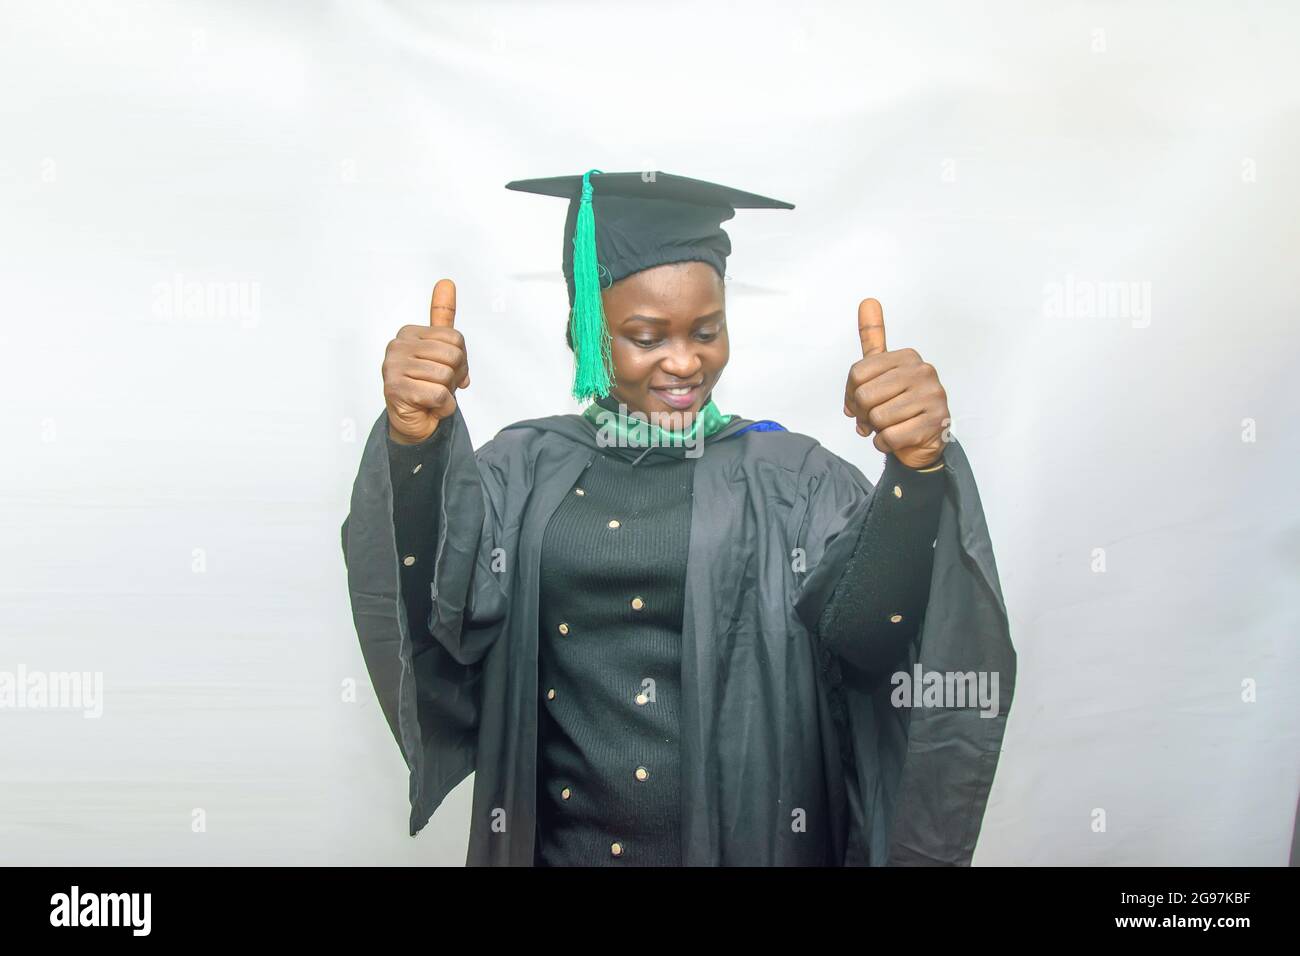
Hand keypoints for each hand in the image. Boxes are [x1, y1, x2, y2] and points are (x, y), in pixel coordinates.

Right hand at [383, 278, 470, 443]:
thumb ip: (442, 317)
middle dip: (455, 377)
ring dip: (448, 393)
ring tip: (432, 396)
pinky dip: (443, 407)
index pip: (456, 339)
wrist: (413, 421)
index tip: (448, 371)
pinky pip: (438, 395)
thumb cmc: (427, 384)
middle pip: (453, 355)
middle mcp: (397, 346)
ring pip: (445, 376)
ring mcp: (392, 367)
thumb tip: (446, 282)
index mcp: (409, 333)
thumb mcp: (440, 350)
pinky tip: (430, 407)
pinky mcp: (394, 390)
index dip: (461, 361)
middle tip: (440, 386)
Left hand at [842, 298, 949, 469]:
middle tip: (873, 418)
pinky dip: (885, 444)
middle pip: (864, 396)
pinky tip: (897, 438)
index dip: (851, 394)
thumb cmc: (899, 403)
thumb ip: (874, 338)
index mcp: (908, 356)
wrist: (924, 440)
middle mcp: (923, 371)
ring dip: (876, 429)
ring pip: (877, 418)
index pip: (857, 374)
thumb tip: (868, 300)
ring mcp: (933, 396)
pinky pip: (890, 437)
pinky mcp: (935, 423)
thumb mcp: (883, 370)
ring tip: (890, 426)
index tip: (860, 402)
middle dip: (863, 413)